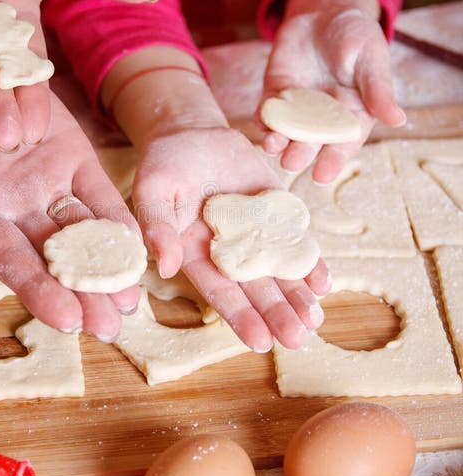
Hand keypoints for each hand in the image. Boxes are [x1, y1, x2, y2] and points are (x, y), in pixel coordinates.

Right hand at [0, 36, 140, 339]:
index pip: (9, 261)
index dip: (36, 289)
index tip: (67, 320)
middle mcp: (16, 210)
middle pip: (53, 260)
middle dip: (81, 293)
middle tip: (110, 328)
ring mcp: (47, 184)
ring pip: (82, 235)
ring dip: (107, 267)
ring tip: (130, 301)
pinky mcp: (72, 157)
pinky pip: (98, 193)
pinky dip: (118, 220)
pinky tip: (138, 247)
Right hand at [132, 126, 329, 351]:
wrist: (192, 134)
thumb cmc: (163, 166)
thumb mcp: (152, 192)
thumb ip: (158, 228)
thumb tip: (166, 266)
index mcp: (195, 256)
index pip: (221, 293)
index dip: (240, 317)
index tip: (260, 341)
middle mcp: (229, 254)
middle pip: (256, 291)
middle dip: (277, 315)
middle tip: (297, 340)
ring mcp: (255, 235)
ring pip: (279, 273)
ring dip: (297, 297)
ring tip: (314, 321)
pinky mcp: (275, 214)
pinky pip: (295, 242)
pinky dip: (310, 262)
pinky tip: (323, 283)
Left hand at [258, 0, 405, 182]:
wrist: (326, 12)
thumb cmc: (357, 35)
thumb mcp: (371, 57)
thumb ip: (379, 89)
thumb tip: (398, 120)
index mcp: (351, 115)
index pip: (342, 143)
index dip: (333, 161)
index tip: (322, 176)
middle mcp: (323, 117)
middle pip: (310, 142)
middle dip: (300, 154)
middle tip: (290, 163)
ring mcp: (297, 106)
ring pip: (286, 131)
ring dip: (278, 140)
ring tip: (272, 146)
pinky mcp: (277, 92)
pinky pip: (268, 110)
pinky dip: (263, 117)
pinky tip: (260, 121)